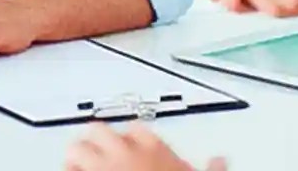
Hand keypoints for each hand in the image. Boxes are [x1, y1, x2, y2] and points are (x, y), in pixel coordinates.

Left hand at [65, 123, 226, 170]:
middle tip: (98, 153)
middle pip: (99, 129)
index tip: (131, 147)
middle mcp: (124, 152)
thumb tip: (221, 162)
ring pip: (77, 148)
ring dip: (76, 156)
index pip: (136, 129)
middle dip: (96, 140)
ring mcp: (101, 167)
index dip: (131, 138)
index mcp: (153, 148)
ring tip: (78, 165)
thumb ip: (210, 169)